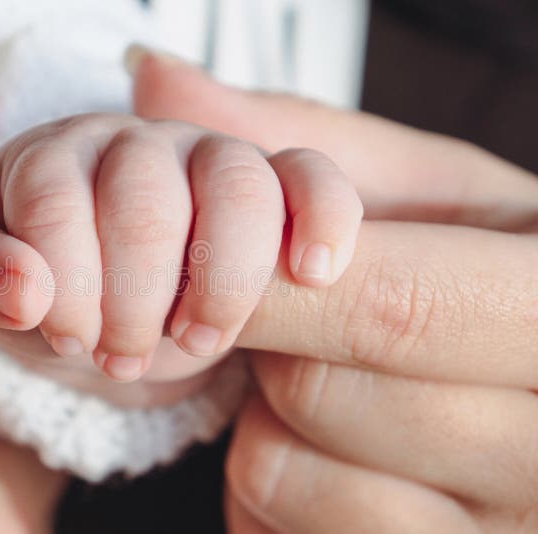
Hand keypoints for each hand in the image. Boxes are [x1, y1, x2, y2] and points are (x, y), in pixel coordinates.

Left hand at [0, 113, 361, 403]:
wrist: (107, 290)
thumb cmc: (50, 285)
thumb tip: (22, 293)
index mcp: (53, 158)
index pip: (54, 195)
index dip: (65, 279)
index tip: (73, 339)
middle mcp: (134, 143)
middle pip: (146, 197)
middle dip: (135, 298)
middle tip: (123, 353)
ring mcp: (207, 155)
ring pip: (236, 185)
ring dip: (220, 281)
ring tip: (198, 339)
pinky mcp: (269, 181)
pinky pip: (310, 176)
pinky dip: (321, 218)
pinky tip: (310, 272)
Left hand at [128, 47, 537, 530]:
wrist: (510, 385)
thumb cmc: (452, 271)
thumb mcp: (407, 186)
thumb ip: (287, 133)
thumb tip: (155, 72)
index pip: (394, 307)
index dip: (279, 289)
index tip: (231, 271)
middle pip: (326, 395)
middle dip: (265, 348)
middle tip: (293, 322)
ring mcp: (499, 527)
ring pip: (286, 471)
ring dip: (264, 416)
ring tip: (322, 385)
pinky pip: (285, 527)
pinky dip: (271, 482)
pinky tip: (324, 449)